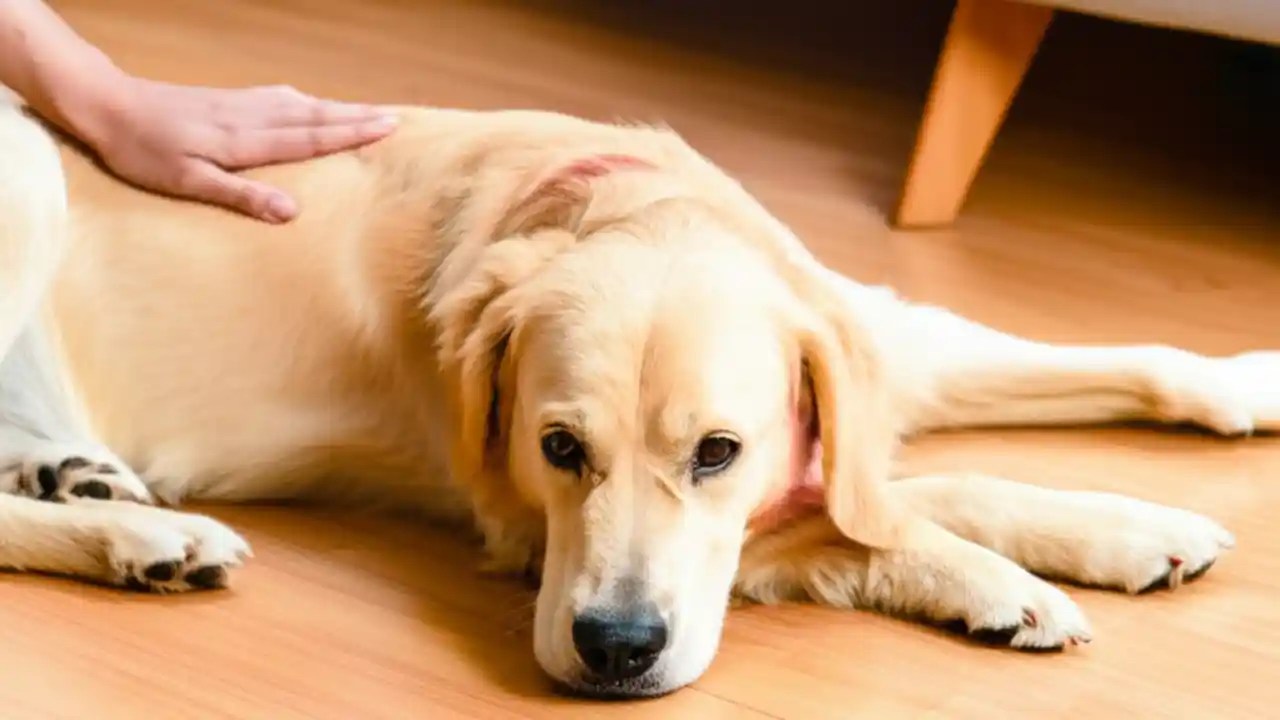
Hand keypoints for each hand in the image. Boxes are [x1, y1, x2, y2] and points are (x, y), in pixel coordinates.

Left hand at [87, 79, 396, 222]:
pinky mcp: (228, 101)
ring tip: (367, 111)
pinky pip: (281, 99)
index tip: (386, 128)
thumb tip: (291, 210)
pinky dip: (307, 101)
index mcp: (246, 141)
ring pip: (301, 105)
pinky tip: (310, 102)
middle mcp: (250, 117)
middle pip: (314, 117)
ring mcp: (240, 105)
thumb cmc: (143, 151)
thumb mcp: (188, 183)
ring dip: (337, 108)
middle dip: (356, 118)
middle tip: (394, 118)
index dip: (350, 134)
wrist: (108, 105)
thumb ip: (241, 195)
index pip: (310, 136)